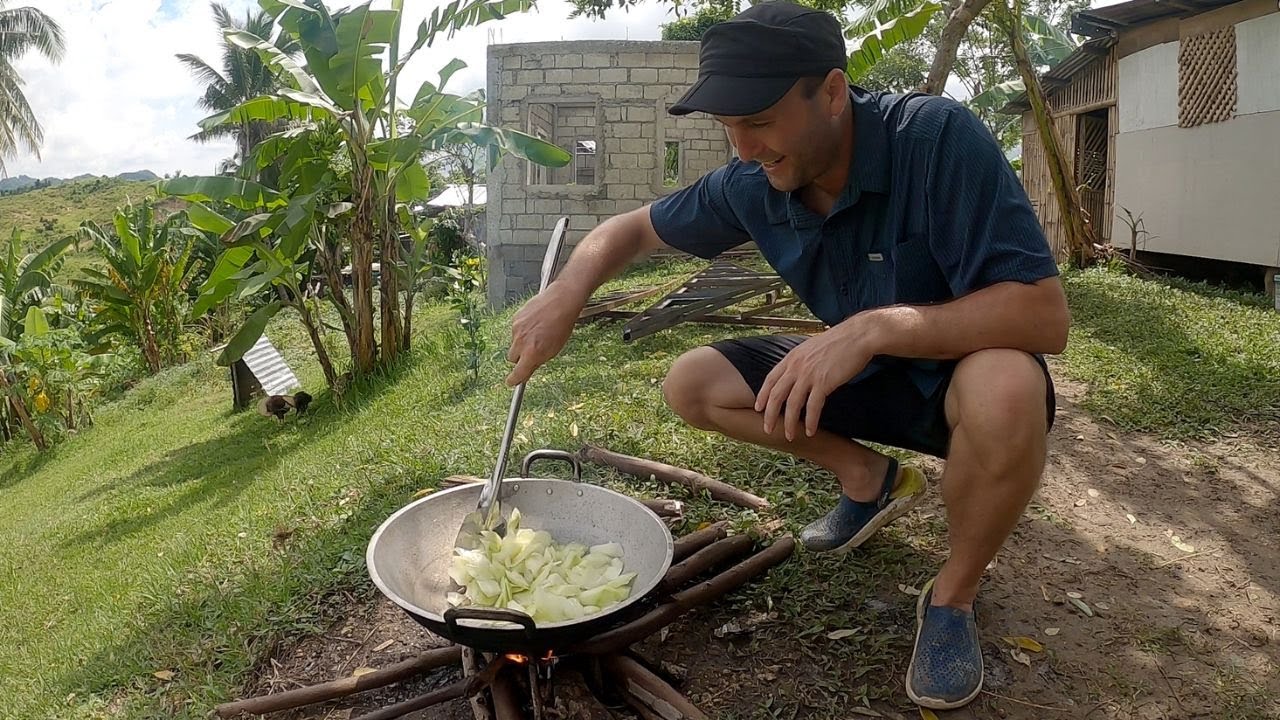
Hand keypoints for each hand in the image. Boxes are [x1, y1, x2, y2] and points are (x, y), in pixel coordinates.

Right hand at [505, 284, 580, 385]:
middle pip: (512, 358)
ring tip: (538, 333)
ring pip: (514, 343)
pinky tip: (535, 324)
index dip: (514, 380)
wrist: (561, 302)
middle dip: (519, 358)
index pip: (517, 373)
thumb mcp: (554, 350)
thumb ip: (537, 361)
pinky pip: (515, 331)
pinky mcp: (515, 319)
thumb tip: (527, 370)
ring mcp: (516, 330)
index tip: (512, 382)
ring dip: (522, 342)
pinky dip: (523, 330)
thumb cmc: (562, 325)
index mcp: (532, 353)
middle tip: (531, 352)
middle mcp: (521, 342)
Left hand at [754, 324, 873, 440]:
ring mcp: (809, 374)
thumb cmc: (840, 341)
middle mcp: (796, 366)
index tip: (759, 408)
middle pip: (776, 394)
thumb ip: (802, 360)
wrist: (858, 336)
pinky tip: (810, 431)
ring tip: (789, 436)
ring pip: (792, 404)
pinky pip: (813, 406)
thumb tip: (799, 372)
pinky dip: (811, 421)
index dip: (763, 395)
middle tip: (768, 429)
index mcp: (792, 357)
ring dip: (789, 423)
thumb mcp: (812, 347)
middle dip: (770, 415)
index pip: (771, 379)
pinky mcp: (824, 382)